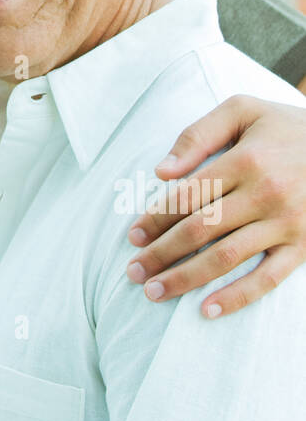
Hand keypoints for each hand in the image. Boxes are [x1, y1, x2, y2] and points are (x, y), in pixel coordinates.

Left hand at [125, 94, 305, 318]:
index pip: (188, 196)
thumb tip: (161, 172)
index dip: (156, 219)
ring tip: (155, 292)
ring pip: (226, 257)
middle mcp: (265, 194)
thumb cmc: (288, 127)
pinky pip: (268, 278)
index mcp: (245, 160)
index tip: (133, 237)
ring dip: (186, 278)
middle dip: (161, 253)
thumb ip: (198, 135)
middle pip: (200, 230)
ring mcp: (286, 223)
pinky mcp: (303, 246)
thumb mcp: (244, 110)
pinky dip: (237, 297)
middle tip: (133, 272)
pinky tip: (207, 310)